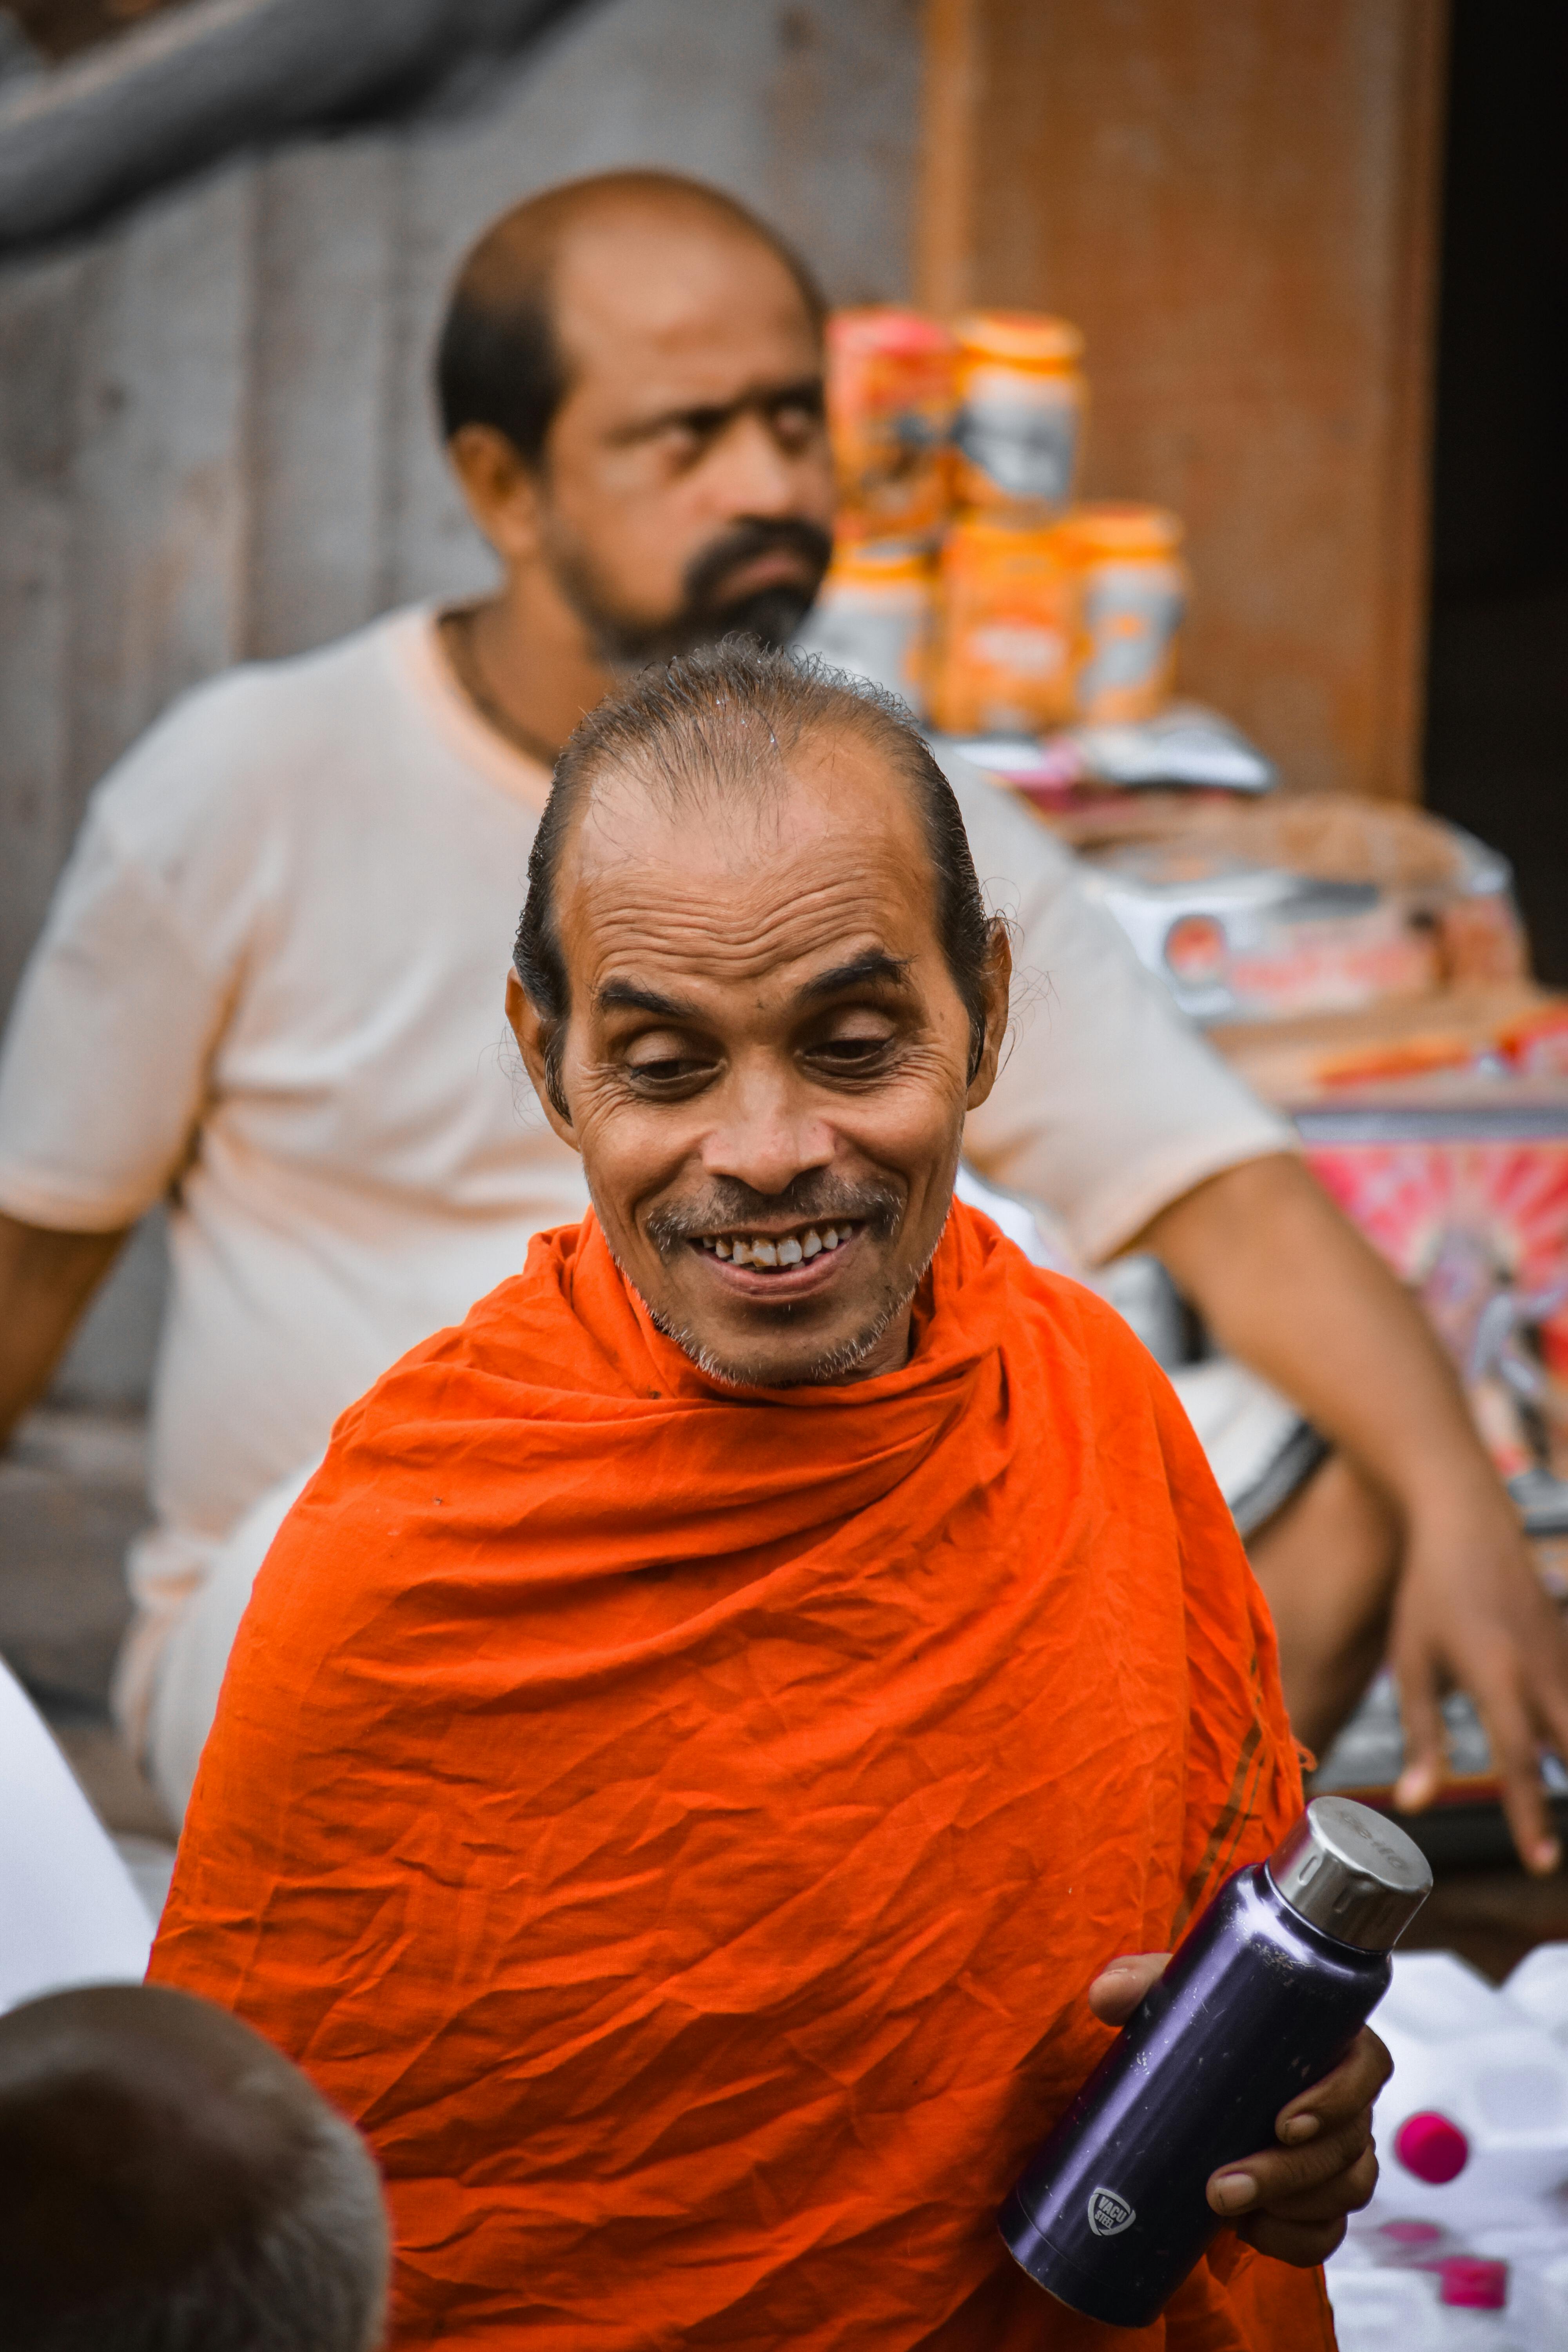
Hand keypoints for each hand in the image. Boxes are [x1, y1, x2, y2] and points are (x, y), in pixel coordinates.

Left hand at [1089, 1956, 1389, 2265]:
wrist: (1192, 2078)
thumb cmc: (1201, 2024)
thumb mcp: (1173, 1997)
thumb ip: (1139, 1983)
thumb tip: (1105, 1995)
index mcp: (1330, 2042)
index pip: (1369, 2065)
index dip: (1341, 2096)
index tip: (1285, 2120)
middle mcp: (1346, 2101)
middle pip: (1350, 2143)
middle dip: (1289, 2172)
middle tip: (1223, 2185)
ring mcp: (1339, 2155)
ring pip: (1344, 2190)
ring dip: (1289, 2208)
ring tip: (1224, 2206)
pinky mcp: (1319, 2200)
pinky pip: (1326, 2233)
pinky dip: (1292, 2240)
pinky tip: (1249, 2230)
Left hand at [1388, 1484, 1567, 1874]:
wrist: (1468, 1520)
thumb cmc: (1431, 1592)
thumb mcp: (1413, 1663)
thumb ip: (1421, 1736)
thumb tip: (1414, 1803)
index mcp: (1496, 1677)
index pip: (1518, 1763)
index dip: (1530, 1818)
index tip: (1541, 1863)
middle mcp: (1541, 1671)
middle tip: (1565, 1853)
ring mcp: (1564, 1659)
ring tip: (1565, 1806)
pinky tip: (1563, 1756)